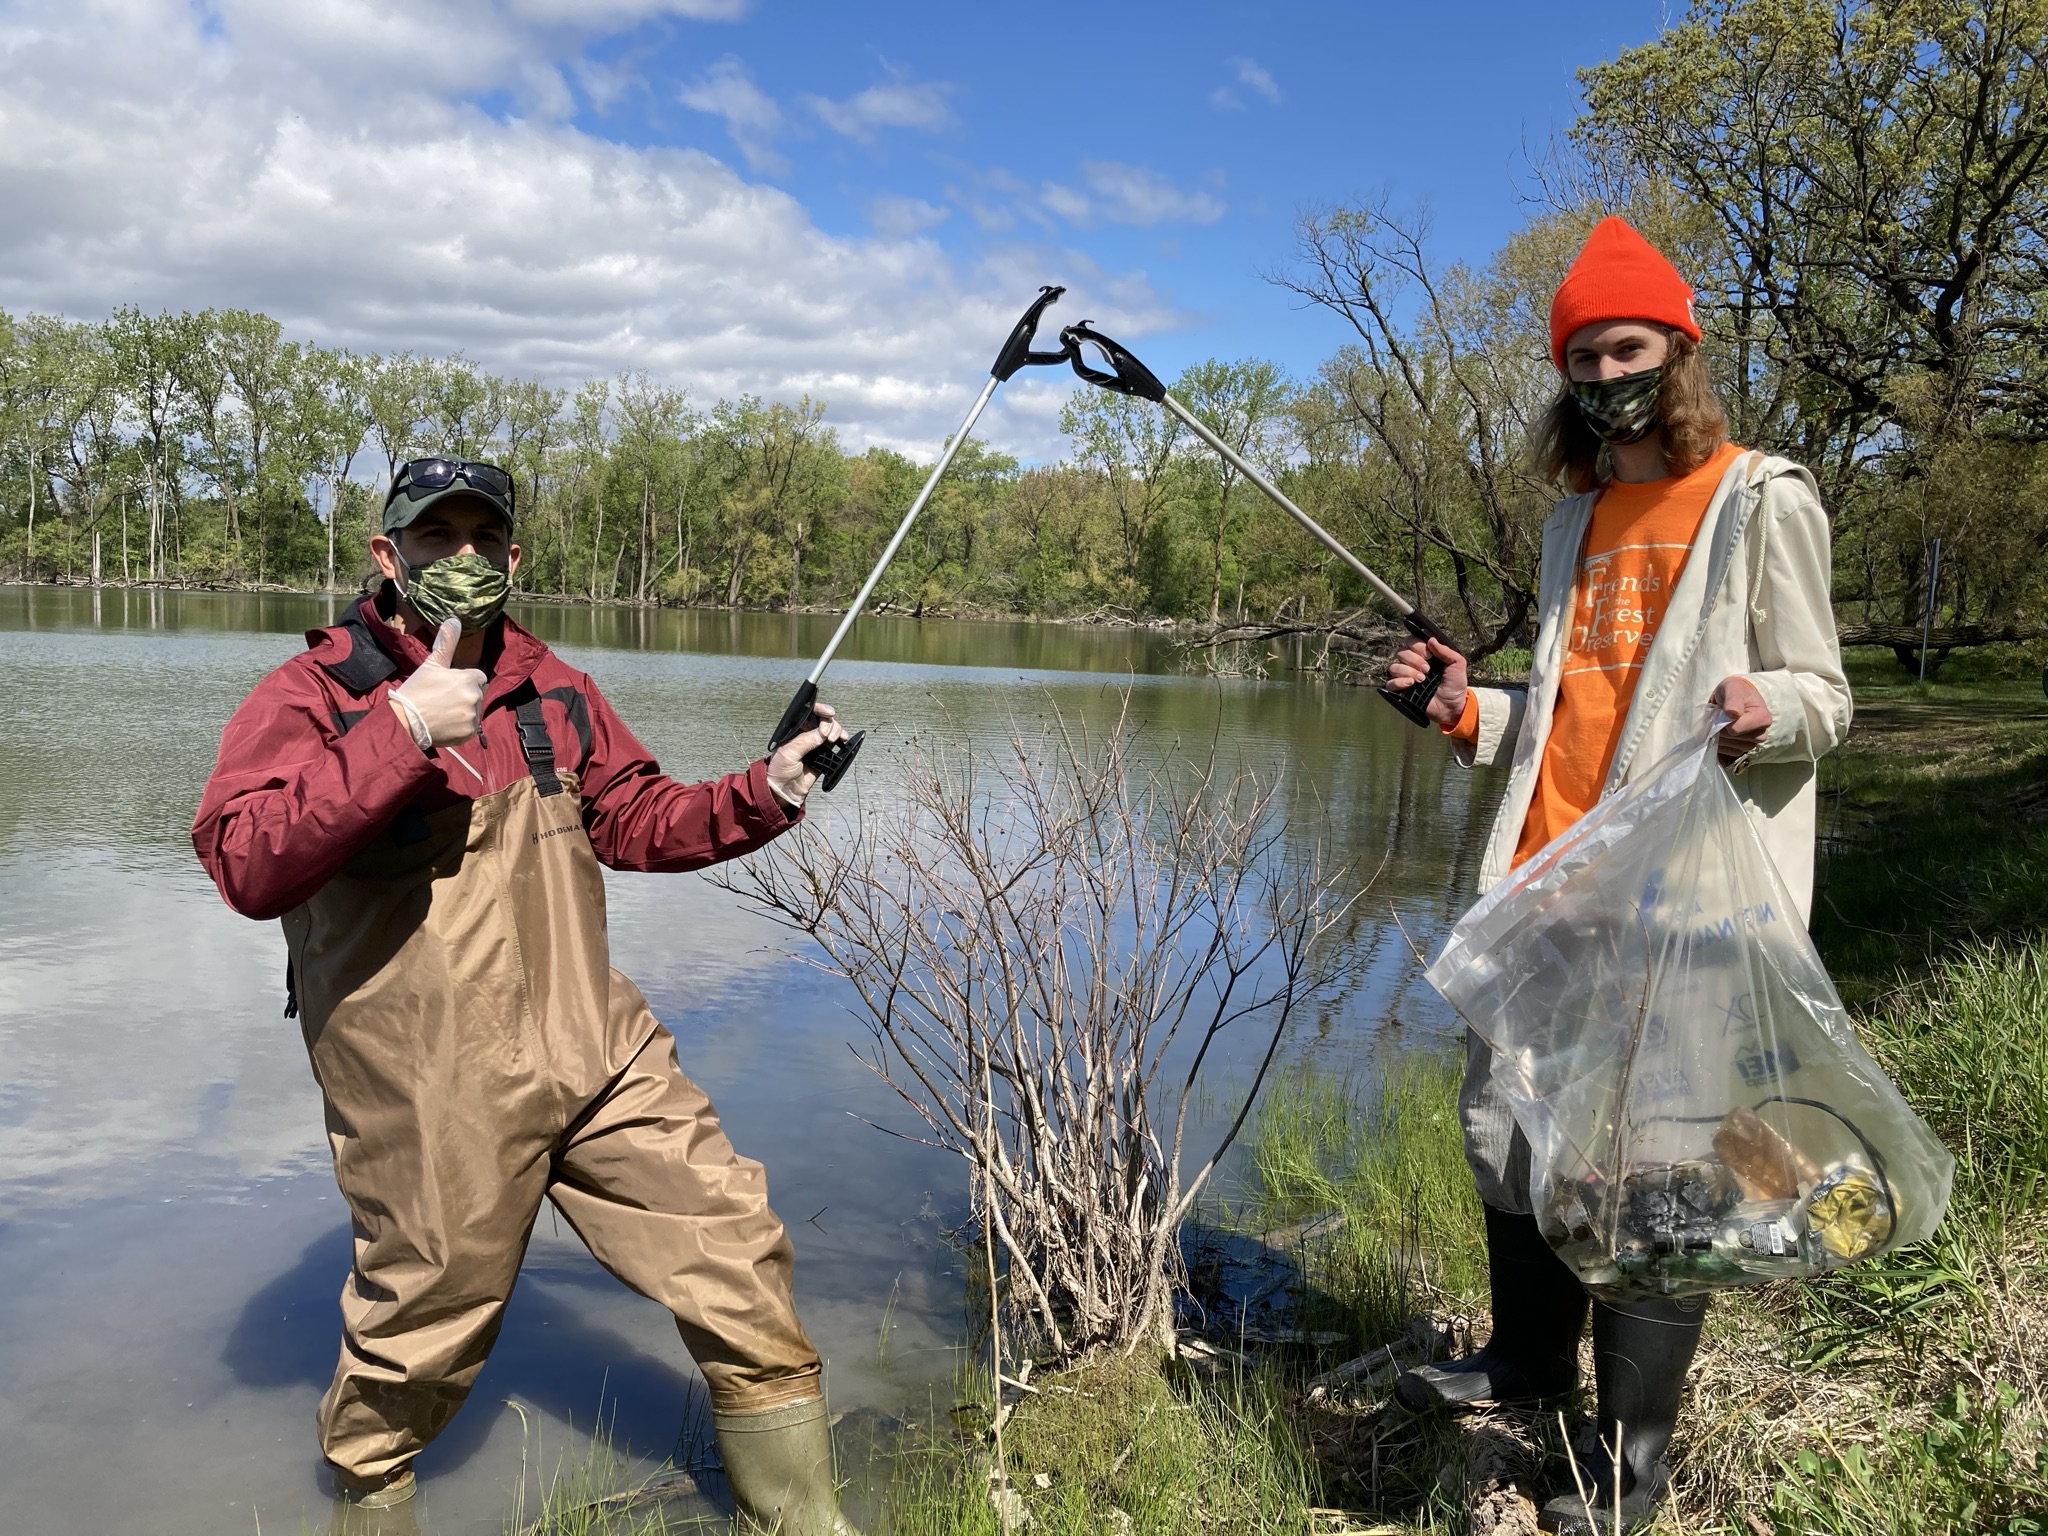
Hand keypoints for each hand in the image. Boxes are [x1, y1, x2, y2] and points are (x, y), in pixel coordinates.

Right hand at [389, 617, 485, 749]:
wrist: (405, 720)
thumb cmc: (416, 690)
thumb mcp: (431, 664)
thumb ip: (446, 643)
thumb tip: (454, 620)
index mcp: (468, 678)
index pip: (478, 677)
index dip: (464, 681)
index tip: (449, 686)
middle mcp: (474, 697)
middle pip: (476, 694)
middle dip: (463, 696)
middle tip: (442, 700)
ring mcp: (472, 716)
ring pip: (473, 711)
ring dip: (462, 712)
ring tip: (441, 713)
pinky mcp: (468, 733)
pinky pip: (469, 728)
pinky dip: (459, 728)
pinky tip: (444, 724)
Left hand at [767, 701, 847, 805]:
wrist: (785, 790)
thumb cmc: (780, 770)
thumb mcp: (789, 752)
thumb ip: (806, 741)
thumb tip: (823, 732)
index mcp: (795, 729)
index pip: (809, 712)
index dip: (820, 710)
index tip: (829, 713)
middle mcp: (806, 733)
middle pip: (824, 720)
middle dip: (829, 723)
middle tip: (827, 735)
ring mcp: (816, 743)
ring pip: (832, 729)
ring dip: (837, 730)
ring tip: (834, 740)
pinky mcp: (824, 754)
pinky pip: (836, 743)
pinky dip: (842, 740)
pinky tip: (843, 741)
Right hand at [1388, 636, 1468, 726]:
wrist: (1453, 706)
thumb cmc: (1455, 684)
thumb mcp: (1458, 664)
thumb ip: (1446, 651)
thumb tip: (1431, 640)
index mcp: (1425, 654)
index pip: (1411, 641)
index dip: (1417, 646)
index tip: (1429, 655)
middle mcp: (1412, 663)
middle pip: (1401, 652)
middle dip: (1414, 660)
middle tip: (1427, 670)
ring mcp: (1405, 677)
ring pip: (1394, 667)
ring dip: (1408, 671)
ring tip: (1422, 679)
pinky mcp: (1401, 691)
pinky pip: (1390, 683)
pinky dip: (1399, 682)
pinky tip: (1411, 684)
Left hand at [1710, 675, 1771, 763]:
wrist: (1734, 696)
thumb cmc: (1735, 691)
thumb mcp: (1732, 688)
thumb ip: (1733, 699)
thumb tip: (1733, 713)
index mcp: (1762, 718)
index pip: (1735, 729)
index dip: (1723, 722)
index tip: (1722, 711)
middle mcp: (1761, 733)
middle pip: (1733, 739)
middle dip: (1720, 729)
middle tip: (1718, 717)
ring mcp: (1753, 743)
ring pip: (1732, 748)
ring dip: (1720, 738)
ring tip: (1718, 724)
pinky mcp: (1744, 749)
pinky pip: (1730, 753)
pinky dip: (1721, 746)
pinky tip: (1719, 735)